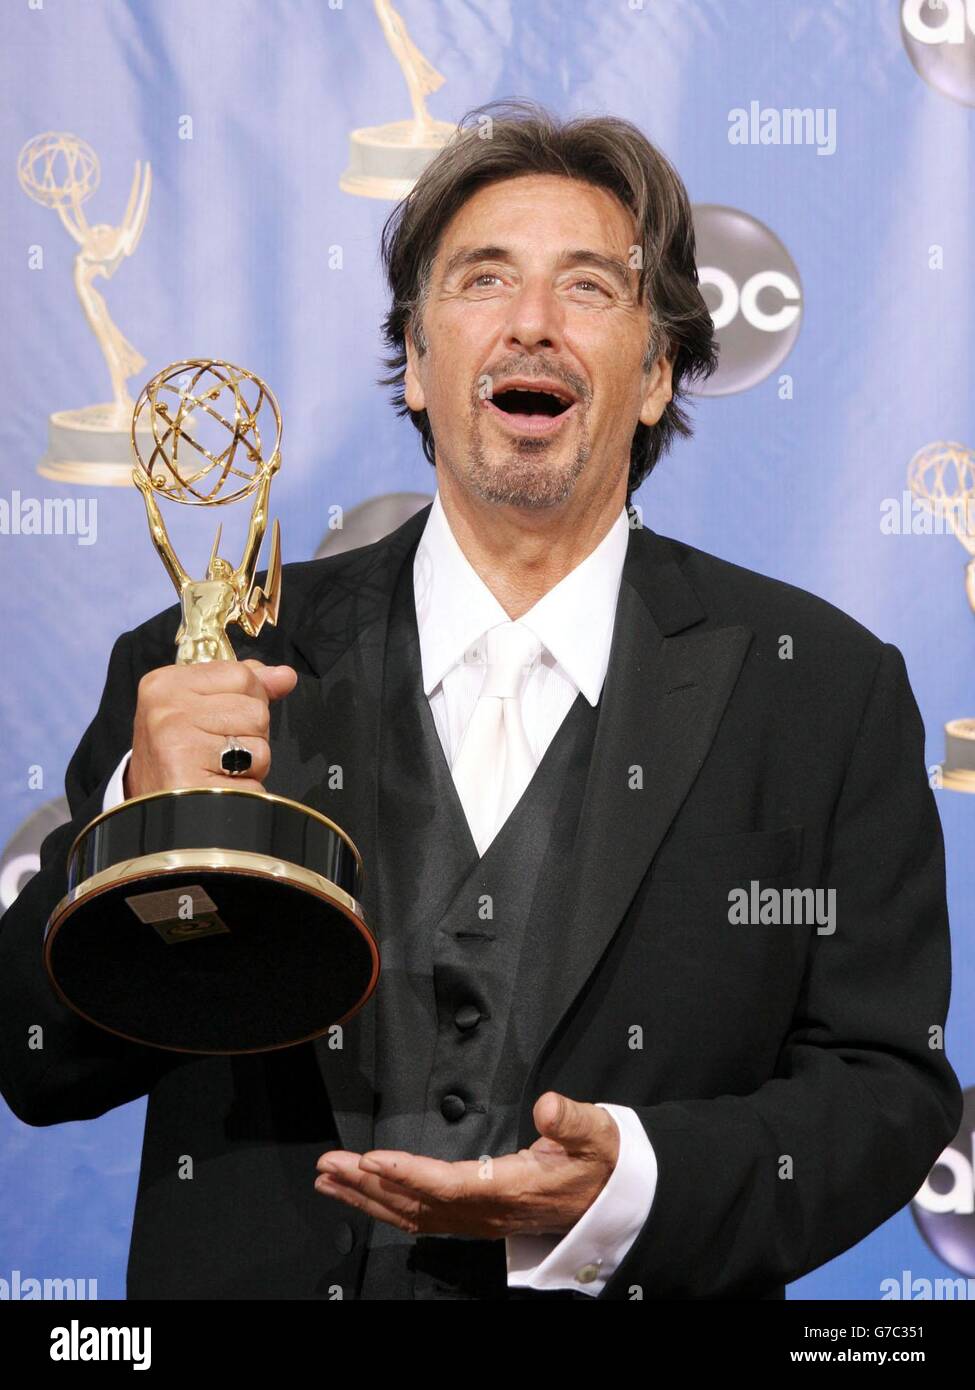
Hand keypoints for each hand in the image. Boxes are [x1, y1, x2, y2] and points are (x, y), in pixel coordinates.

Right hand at [125, 658, 297, 796]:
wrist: (150, 813)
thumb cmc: (180, 757)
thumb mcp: (201, 709)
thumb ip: (244, 686)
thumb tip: (285, 676)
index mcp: (166, 683)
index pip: (242, 674)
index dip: (247, 701)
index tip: (219, 720)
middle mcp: (167, 709)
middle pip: (255, 709)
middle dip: (250, 734)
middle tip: (217, 751)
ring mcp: (177, 742)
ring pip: (259, 742)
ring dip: (250, 763)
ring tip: (218, 770)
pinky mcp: (190, 776)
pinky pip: (253, 774)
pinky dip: (246, 787)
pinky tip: (218, 787)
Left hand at [313, 1091, 619, 1237]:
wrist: (610, 1198)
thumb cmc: (598, 1162)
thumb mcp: (597, 1134)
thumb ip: (573, 1120)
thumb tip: (548, 1106)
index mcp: (511, 1187)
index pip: (450, 1185)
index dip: (408, 1174)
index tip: (372, 1159)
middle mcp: (487, 1210)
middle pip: (417, 1203)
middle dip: (369, 1185)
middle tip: (329, 1166)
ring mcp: (477, 1219)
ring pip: (412, 1215)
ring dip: (367, 1198)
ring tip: (329, 1180)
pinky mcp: (473, 1218)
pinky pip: (421, 1219)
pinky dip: (385, 1208)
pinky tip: (364, 1198)